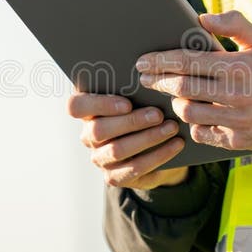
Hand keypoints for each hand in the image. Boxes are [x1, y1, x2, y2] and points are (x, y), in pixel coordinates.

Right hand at [65, 92, 189, 188]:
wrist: (156, 144)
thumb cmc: (144, 107)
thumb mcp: (137, 95)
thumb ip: (133, 86)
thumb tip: (149, 74)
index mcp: (86, 110)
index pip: (75, 106)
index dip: (99, 104)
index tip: (127, 103)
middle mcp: (87, 135)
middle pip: (99, 130)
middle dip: (131, 121)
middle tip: (158, 114)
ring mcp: (99, 158)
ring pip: (117, 150)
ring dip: (148, 138)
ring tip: (171, 128)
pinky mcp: (113, 177)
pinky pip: (134, 169)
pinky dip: (158, 155)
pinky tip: (176, 144)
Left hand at [136, 10, 251, 151]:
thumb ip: (234, 25)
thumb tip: (201, 19)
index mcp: (236, 66)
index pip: (187, 61)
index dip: (159, 61)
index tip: (142, 62)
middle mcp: (234, 93)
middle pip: (181, 88)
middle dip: (157, 82)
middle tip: (144, 78)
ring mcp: (235, 119)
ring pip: (188, 112)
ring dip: (175, 103)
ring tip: (172, 96)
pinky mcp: (238, 140)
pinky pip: (202, 134)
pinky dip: (193, 125)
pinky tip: (192, 117)